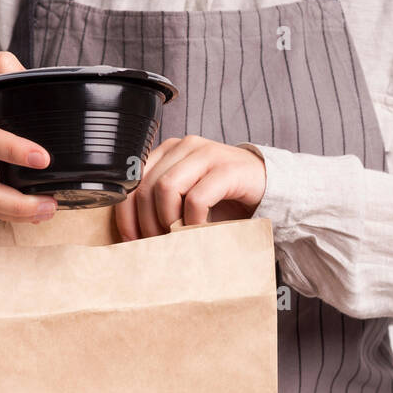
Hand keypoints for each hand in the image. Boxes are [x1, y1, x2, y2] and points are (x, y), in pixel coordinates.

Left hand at [114, 136, 265, 240]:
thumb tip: (130, 236)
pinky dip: (193, 221)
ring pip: (166, 188)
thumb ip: (159, 206)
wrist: (266, 188)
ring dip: (167, 220)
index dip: (126, 214)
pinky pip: (196, 198)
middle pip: (146, 187)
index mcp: (167, 152)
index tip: (132, 240)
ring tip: (177, 238)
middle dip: (147, 223)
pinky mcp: (227, 169)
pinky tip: (199, 231)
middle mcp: (184, 147)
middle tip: (157, 245)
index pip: (132, 180)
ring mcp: (206, 154)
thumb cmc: (222, 199)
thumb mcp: (184, 200)